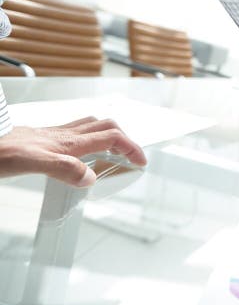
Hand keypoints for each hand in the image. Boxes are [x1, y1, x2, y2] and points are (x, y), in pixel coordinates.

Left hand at [0, 117, 146, 186]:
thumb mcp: (30, 164)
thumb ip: (63, 168)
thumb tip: (90, 177)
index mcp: (68, 143)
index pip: (112, 138)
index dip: (131, 147)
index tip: (141, 161)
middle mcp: (64, 136)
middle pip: (106, 127)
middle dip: (125, 139)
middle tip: (132, 156)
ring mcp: (53, 136)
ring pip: (91, 127)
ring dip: (108, 135)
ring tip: (113, 150)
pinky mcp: (42, 139)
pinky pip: (74, 133)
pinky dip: (87, 139)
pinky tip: (79, 151)